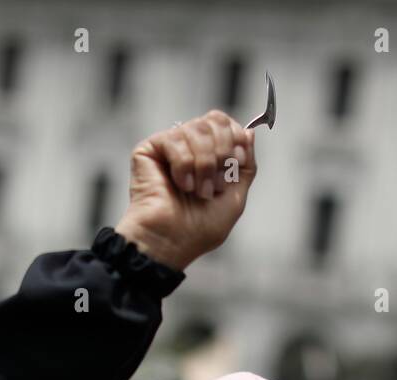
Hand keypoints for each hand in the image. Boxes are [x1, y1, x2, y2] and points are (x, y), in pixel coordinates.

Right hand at [114, 110, 256, 270]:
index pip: (226, 125)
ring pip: (196, 129)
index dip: (236, 139)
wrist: (171, 242)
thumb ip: (246, 165)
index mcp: (210, 157)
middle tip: (215, 183)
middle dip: (222, 152)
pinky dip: (183, 165)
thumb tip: (248, 132)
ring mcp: (169, 148)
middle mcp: (190, 149)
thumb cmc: (199, 229)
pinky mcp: (148, 150)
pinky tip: (180, 185)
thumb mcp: (236, 197)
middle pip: (214, 120)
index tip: (236, 164)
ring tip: (196, 191)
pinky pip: (174, 139)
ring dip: (203, 165)